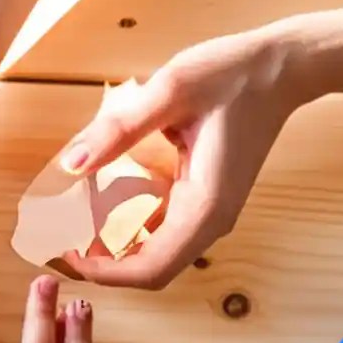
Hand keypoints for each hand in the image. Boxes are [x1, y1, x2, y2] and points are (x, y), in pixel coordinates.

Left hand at [58, 32, 309, 288]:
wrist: (280, 68)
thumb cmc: (232, 75)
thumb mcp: (170, 91)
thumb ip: (119, 130)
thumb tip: (71, 166)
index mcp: (204, 207)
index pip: (150, 270)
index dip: (104, 273)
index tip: (67, 254)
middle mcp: (211, 221)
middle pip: (152, 269)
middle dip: (105, 264)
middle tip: (62, 240)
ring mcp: (211, 212)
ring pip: (158, 252)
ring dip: (116, 246)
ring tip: (76, 223)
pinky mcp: (207, 199)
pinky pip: (165, 228)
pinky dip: (132, 224)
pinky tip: (106, 200)